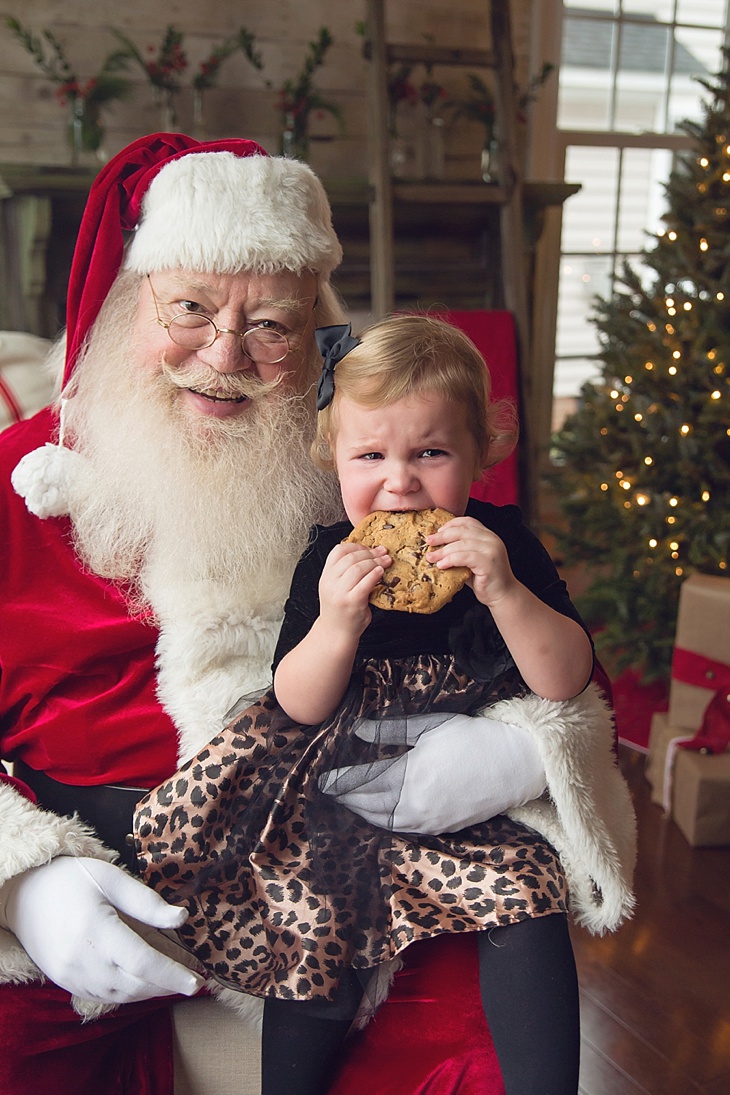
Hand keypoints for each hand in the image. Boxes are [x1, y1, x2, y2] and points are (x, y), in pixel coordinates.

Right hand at [2, 856, 204, 1003]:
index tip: (197, 981)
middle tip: (194, 981)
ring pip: (121, 995)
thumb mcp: (111, 879)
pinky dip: (128, 994)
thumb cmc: (71, 879)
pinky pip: (103, 997)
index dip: (172, 975)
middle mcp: (82, 960)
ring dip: (150, 992)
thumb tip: (182, 918)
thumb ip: (147, 902)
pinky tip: (144, 983)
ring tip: (174, 982)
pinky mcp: (65, 982)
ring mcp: (71, 975)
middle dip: (168, 986)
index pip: (142, 963)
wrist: (23, 894)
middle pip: (135, 984)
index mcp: (96, 930)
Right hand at [318, 541, 390, 638]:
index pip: (338, 551)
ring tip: (386, 561)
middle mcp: (330, 583)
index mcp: (326, 576)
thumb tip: (370, 554)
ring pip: (358, 567)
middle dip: (370, 552)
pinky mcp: (352, 602)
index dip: (356, 545)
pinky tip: (381, 572)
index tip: (369, 547)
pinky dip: (375, 574)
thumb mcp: (336, 587)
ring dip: (375, 562)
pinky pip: (365, 583)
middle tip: (383, 553)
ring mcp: (340, 592)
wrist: (336, 633)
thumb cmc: (341, 610)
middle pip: (351, 557)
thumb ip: (346, 572)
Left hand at [320, 712, 545, 833]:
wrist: (513, 765)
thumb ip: (391, 731)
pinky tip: (382, 816)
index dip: (342, 781)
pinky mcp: (443, 827)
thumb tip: (357, 730)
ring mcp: (430, 819)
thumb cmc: (471, 739)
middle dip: (349, 799)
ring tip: (351, 805)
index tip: (324, 780)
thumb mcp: (428, 727)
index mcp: (410, 774)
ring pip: (386, 822)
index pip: (364, 782)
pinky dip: (388, 824)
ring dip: (365, 814)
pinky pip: (406, 829)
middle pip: (370, 805)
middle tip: (331, 793)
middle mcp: (416, 802)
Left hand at [426, 517, 515, 607]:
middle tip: (429, 541)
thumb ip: (460, 550)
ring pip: (461, 544)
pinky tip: (441, 565)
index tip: (437, 531)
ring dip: (443, 550)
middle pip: (462, 531)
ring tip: (431, 557)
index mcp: (488, 536)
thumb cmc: (485, 579)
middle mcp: (492, 539)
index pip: (468, 522)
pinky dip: (450, 560)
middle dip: (442, 535)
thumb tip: (436, 546)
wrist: (503, 595)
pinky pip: (464, 557)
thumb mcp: (471, 560)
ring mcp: (491, 550)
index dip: (451, 524)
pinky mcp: (488, 563)